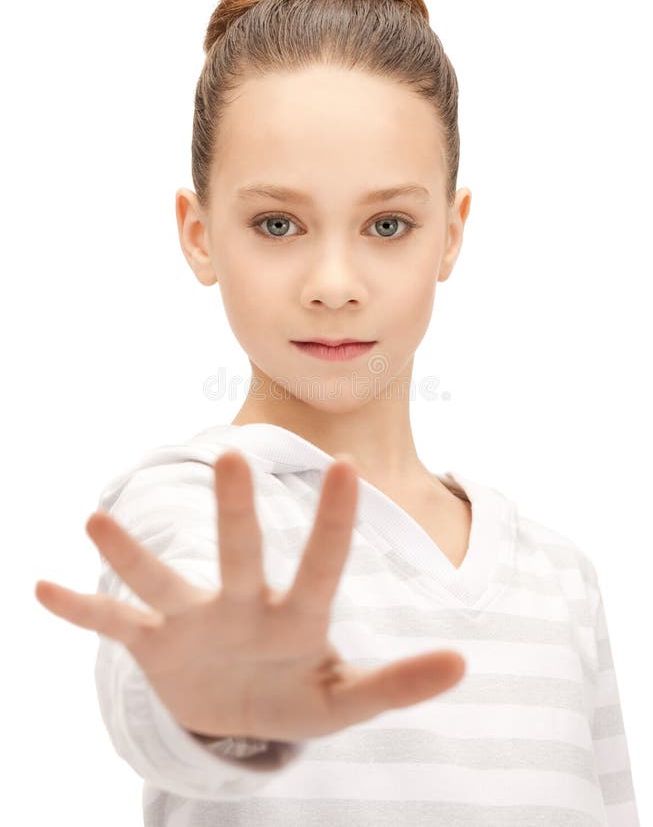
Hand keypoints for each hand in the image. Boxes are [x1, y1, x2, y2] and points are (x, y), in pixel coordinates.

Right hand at [34, 450, 465, 742]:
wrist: (240, 711)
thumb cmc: (298, 694)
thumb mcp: (345, 701)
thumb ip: (396, 684)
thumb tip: (463, 664)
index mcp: (296, 617)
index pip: (320, 564)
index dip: (335, 522)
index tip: (347, 466)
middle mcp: (242, 604)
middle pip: (240, 555)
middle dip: (236, 513)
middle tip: (235, 456)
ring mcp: (195, 621)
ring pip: (162, 582)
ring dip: (131, 557)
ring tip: (97, 521)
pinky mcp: (157, 645)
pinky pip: (113, 628)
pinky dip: (82, 612)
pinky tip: (42, 589)